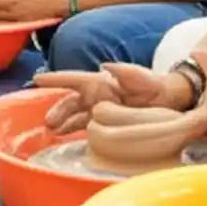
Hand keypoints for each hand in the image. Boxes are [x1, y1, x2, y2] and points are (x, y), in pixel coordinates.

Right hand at [33, 62, 184, 133]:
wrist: (168, 102)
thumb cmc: (154, 85)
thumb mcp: (142, 77)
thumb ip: (126, 72)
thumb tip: (106, 66)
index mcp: (101, 82)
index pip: (74, 79)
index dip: (56, 78)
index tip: (37, 78)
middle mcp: (97, 94)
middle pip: (71, 101)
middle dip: (58, 110)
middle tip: (48, 122)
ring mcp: (101, 109)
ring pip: (75, 115)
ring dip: (63, 123)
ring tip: (52, 133)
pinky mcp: (107, 122)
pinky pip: (86, 126)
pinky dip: (74, 131)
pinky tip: (66, 139)